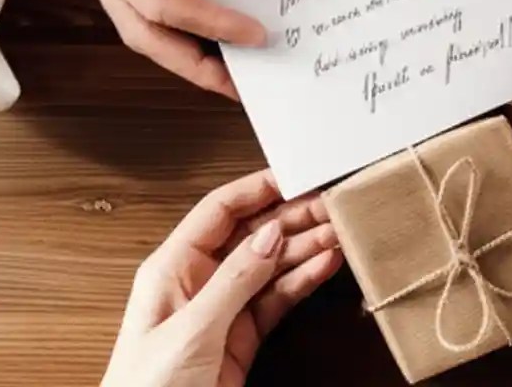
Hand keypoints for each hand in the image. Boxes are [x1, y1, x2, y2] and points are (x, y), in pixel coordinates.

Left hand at [101, 171, 341, 386]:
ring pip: (271, 265)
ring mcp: (223, 308)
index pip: (219, 211)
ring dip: (305, 247)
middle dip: (292, 217)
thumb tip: (268, 235)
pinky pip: (277, 298)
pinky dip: (303, 281)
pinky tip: (325, 265)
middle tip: (331, 206)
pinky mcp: (243, 336)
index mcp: (173, 267)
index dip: (257, 189)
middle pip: (252, 234)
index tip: (296, 176)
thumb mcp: (190, 330)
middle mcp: (199, 281)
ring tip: (339, 232)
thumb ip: (233, 281)